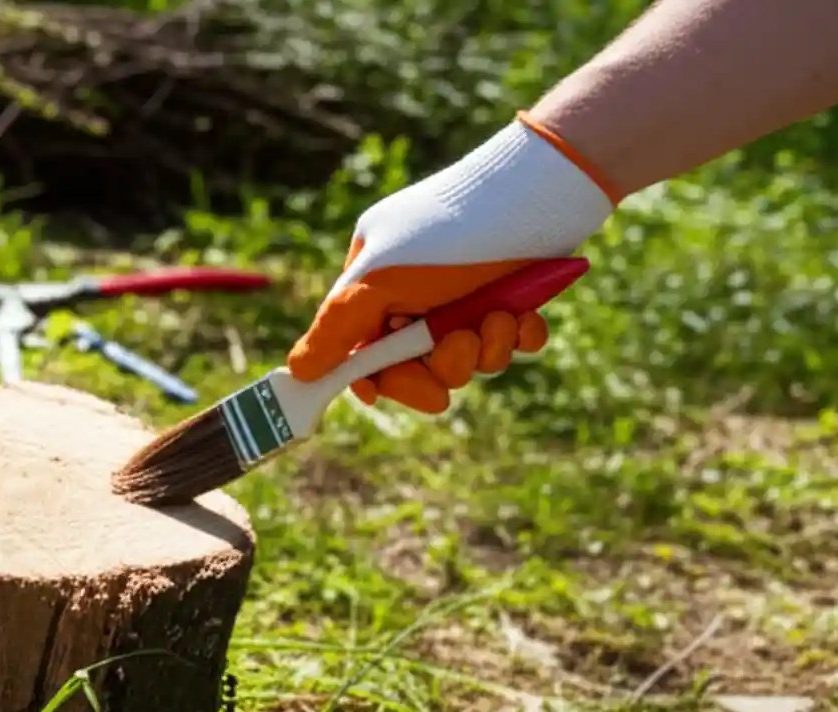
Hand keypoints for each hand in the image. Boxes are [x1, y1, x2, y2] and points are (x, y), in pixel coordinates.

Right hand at [287, 112, 620, 412]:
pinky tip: (525, 315)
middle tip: (463, 344)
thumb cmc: (451, 230)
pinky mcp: (513, 294)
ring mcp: (467, 292)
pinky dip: (520, 335)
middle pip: (418, 362)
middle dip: (444, 362)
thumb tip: (297, 370)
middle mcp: (417, 289)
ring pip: (469, 356)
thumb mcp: (381, 280)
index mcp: (375, 280)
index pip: (365, 349)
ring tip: (500, 316)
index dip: (382, 377)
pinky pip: (512, 340)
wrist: (541, 189)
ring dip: (487, 347)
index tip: (393, 396)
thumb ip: (338, 328)